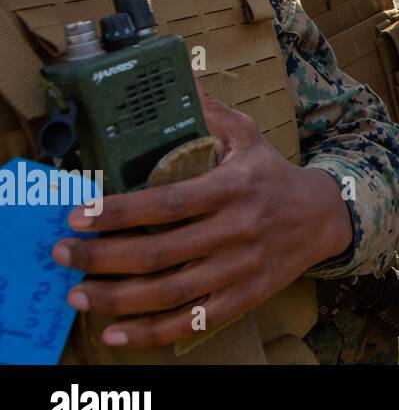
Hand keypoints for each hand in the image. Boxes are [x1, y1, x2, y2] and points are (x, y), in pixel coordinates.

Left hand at [53, 88, 353, 348]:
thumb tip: (180, 77)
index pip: (167, 203)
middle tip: (64, 253)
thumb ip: (211, 113)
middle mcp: (236, 230)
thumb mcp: (248, 136)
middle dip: (102, 257)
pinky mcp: (246, 296)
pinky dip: (151, 332)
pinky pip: (194, 320)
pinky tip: (115, 332)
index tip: (79, 214)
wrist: (323, 216)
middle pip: (160, 253)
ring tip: (78, 293)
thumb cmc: (273, 175)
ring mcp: (241, 267)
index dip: (119, 212)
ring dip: (117, 298)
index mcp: (231, 188)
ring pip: (171, 292)